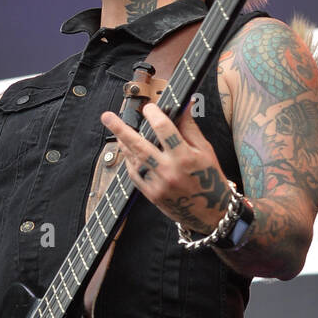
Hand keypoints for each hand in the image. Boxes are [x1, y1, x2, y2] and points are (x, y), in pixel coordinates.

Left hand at [100, 100, 231, 234]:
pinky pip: (134, 175)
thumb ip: (190, 128)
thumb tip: (184, 104)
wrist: (210, 214)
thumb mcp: (205, 151)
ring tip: (117, 132)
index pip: (164, 129)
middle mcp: (169, 171)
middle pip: (140, 146)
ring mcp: (158, 185)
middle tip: (107, 117)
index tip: (149, 107)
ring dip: (123, 144)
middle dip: (121, 129)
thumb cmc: (210, 180)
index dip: (154, 114)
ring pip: (134, 160)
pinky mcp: (152, 195)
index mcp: (185, 157)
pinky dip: (129, 161)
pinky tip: (128, 152)